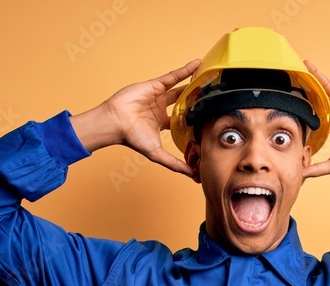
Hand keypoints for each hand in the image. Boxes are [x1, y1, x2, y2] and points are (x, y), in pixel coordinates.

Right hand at [74, 59, 199, 176]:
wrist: (116, 122)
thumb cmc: (132, 138)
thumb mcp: (157, 154)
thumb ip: (175, 164)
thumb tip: (193, 176)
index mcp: (161, 123)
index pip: (181, 121)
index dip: (194, 120)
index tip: (208, 120)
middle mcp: (161, 109)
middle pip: (183, 103)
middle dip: (196, 100)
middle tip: (213, 97)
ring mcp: (158, 96)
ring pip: (180, 88)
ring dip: (193, 84)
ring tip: (209, 80)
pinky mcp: (155, 85)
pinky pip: (173, 76)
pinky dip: (185, 70)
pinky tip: (197, 64)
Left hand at [301, 60, 329, 178]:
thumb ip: (317, 168)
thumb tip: (300, 175)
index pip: (315, 118)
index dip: (304, 111)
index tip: (288, 105)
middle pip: (318, 101)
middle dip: (306, 91)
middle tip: (290, 79)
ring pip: (324, 92)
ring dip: (313, 79)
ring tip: (300, 67)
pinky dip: (323, 80)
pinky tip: (312, 70)